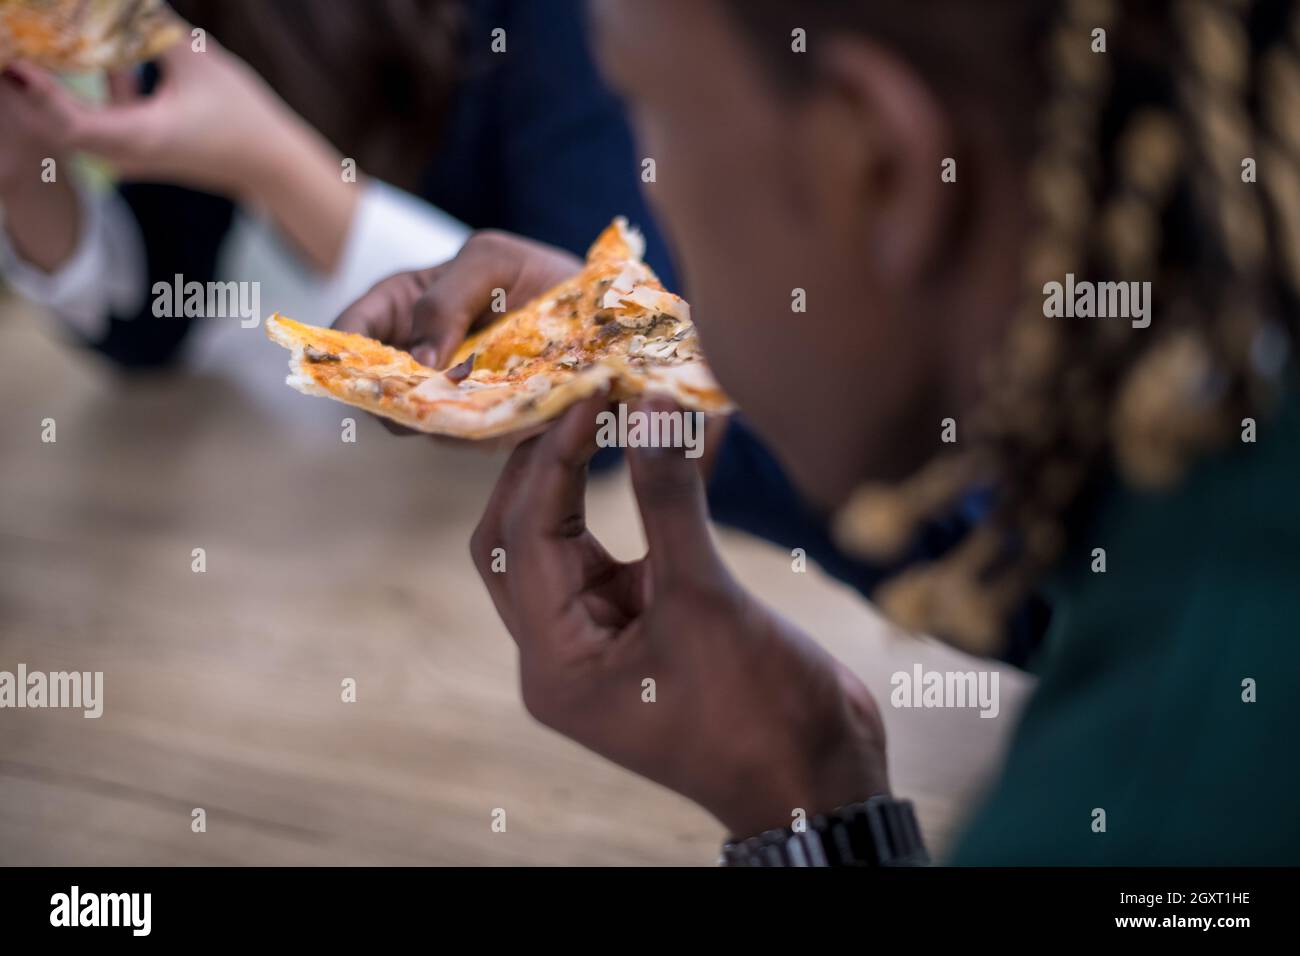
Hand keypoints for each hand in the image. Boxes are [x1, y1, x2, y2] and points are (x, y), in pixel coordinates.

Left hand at [0, 38, 295, 195]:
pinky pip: (92, 119)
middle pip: (55, 126)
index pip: (73, 124)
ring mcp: (129, 154)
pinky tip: (79, 54)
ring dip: (47, 90)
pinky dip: (78, 91)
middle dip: (25, 90)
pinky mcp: (135, 147)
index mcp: (142, 138)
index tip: (18, 62)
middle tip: (9, 49)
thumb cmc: (243, 118)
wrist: (271, 165)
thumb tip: (128, 0)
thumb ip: (154, 26)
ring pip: (70, 122)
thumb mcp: (200, 62)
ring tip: (26, 50)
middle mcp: (126, 154)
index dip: (39, 93)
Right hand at [332, 230, 582, 441]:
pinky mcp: (482, 425)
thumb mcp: (490, 262)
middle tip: (441, 396)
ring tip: (491, 403)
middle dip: (401, 401)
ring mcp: (444, 396)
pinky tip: (517, 416)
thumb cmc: (531, 272)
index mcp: (400, 307)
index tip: (375, 372)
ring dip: (449, 421)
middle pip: (378, 394)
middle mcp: (413, 359)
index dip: (345, 357)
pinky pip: (470, 438)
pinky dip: (487, 432)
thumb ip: (446, 299)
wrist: (596, 308)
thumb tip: (420, 362)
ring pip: (423, 424)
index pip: (347, 335)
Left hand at [471, 394, 889, 838]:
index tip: (588, 392)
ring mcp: (601, 639)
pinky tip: (671, 446)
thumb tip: (651, 404)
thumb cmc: (760, 711)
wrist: (822, 780)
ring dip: (587, 477)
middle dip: (546, 463)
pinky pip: (624, 550)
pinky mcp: (645, 625)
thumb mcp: (707, 600)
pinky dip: (641, 501)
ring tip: (615, 405)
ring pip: (567, 539)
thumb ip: (670, 500)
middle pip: (520, 536)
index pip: (522, 538)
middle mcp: (561, 651)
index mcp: (554, 661)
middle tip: (580, 393)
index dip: (551, 458)